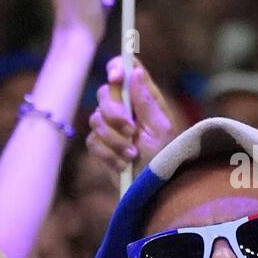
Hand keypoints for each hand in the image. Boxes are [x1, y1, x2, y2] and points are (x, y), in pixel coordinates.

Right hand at [87, 55, 176, 175]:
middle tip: (131, 131)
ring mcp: (110, 126)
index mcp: (144, 98)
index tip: (116, 78)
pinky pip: (92, 141)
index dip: (116, 68)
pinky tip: (123, 164)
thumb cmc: (165, 158)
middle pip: (104, 93)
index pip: (125, 71)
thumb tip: (135, 72)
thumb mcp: (161, 129)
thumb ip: (146, 101)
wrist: (155, 189)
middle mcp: (125, 108)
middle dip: (115, 114)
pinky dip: (108, 154)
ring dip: (114, 139)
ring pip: (95, 119)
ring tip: (132, 154)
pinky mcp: (100, 144)